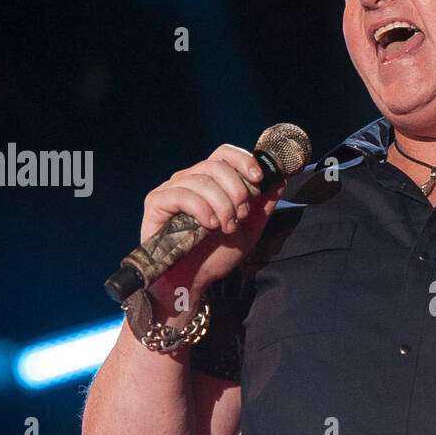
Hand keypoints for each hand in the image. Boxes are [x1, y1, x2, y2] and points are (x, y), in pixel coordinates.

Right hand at [140, 144, 283, 299]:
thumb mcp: (250, 228)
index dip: (243, 161)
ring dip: (222, 205)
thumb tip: (279, 179)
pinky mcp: (156, 202)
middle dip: (236, 190)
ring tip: (226, 228)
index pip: (224, 154)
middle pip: (215, 165)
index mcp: (209, 180)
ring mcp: (171, 189)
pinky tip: (210, 225)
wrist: (194, 280)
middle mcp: (188, 179)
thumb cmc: (217, 254)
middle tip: (242, 215)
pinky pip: (182, 194)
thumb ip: (264, 204)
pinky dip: (201, 209)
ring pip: (201, 180)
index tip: (258, 179)